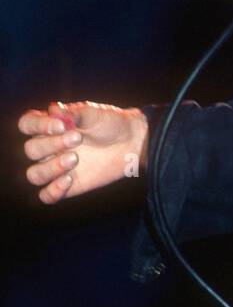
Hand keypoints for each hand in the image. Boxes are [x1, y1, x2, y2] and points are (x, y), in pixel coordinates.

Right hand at [18, 100, 148, 203]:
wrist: (131, 142)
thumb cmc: (109, 123)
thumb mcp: (93, 113)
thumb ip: (73, 112)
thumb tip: (52, 110)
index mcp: (49, 126)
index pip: (27, 124)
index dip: (38, 125)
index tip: (63, 125)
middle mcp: (47, 147)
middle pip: (31, 150)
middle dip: (51, 145)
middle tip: (78, 139)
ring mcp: (55, 168)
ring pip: (34, 174)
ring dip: (51, 167)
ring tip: (75, 158)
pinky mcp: (66, 186)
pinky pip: (46, 195)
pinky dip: (53, 190)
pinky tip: (70, 180)